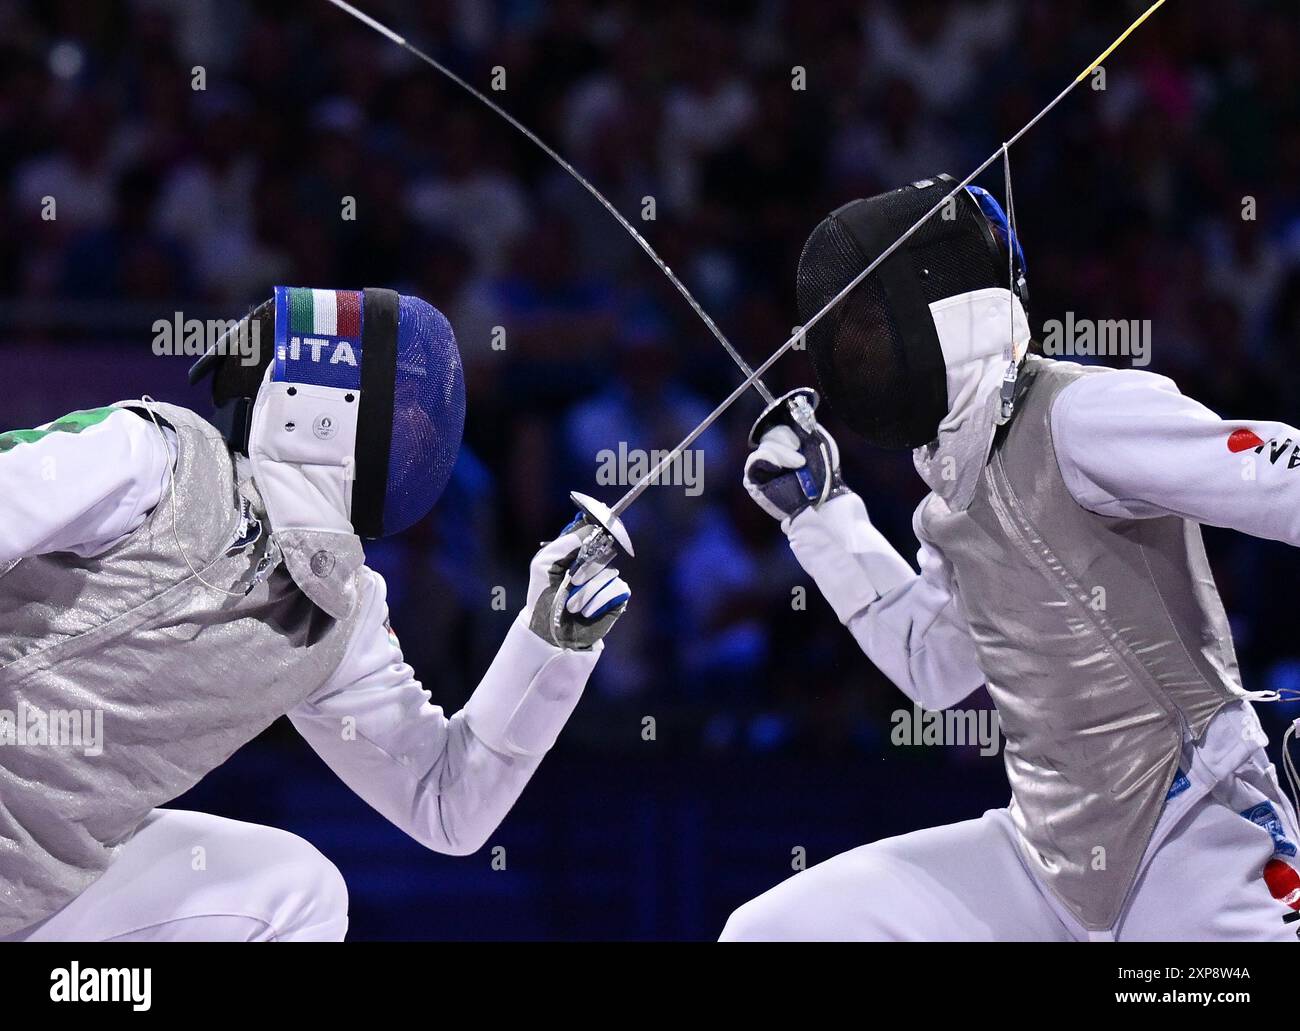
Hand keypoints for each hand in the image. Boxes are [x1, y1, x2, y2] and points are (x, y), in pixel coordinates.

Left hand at [526, 520, 629, 649]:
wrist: (547, 632)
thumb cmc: (542, 597)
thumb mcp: (543, 564)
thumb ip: (563, 544)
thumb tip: (591, 529)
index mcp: (577, 552)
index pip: (594, 533)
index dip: (592, 538)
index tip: (581, 550)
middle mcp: (594, 564)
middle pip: (604, 553)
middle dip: (586, 570)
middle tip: (572, 582)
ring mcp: (607, 580)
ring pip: (609, 574)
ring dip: (588, 592)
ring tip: (572, 607)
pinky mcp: (616, 597)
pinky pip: (617, 589)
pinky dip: (600, 600)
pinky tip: (587, 612)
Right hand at [743, 419, 843, 522]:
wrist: (823, 499)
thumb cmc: (824, 473)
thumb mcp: (819, 442)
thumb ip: (806, 424)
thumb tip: (796, 406)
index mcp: (787, 440)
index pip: (776, 423)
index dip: (785, 425)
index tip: (800, 435)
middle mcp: (773, 451)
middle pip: (768, 432)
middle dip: (784, 437)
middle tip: (799, 449)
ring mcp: (763, 465)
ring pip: (764, 445)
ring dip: (782, 451)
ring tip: (799, 463)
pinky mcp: (754, 479)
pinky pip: (755, 460)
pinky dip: (769, 458)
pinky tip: (783, 466)